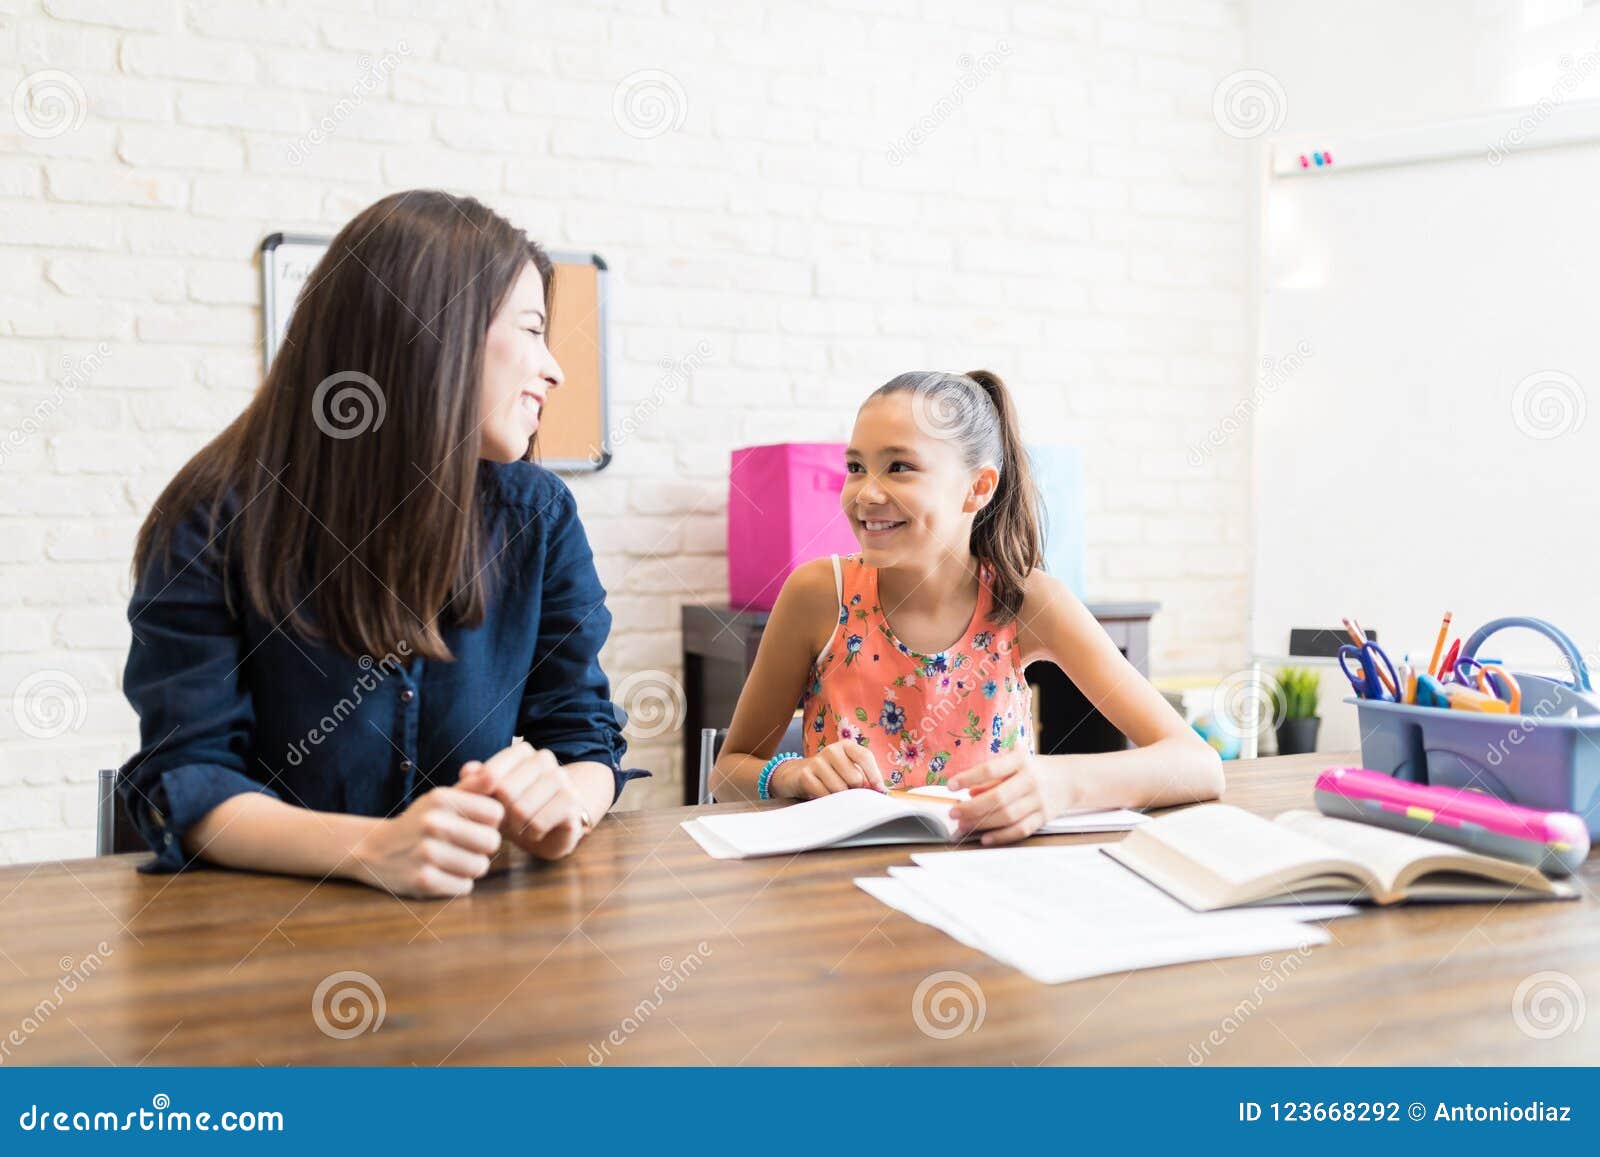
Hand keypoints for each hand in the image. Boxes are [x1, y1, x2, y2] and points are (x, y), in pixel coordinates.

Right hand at [348, 786, 504, 897]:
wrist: (374, 850)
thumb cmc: (420, 822)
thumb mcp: (441, 798)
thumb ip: (472, 786)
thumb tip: (495, 774)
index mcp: (441, 798)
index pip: (496, 812)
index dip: (489, 822)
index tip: (473, 824)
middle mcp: (433, 823)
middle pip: (492, 841)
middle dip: (482, 847)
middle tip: (464, 846)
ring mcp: (426, 853)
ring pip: (480, 867)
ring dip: (470, 868)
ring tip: (451, 860)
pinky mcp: (423, 881)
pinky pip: (465, 887)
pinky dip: (457, 884)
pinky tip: (441, 874)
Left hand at [458, 740, 592, 860]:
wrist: (550, 827)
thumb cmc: (514, 808)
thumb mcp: (490, 796)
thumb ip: (476, 782)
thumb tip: (466, 771)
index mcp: (522, 751)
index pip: (490, 774)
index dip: (484, 798)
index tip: (489, 805)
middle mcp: (544, 758)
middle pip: (505, 791)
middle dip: (501, 813)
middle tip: (507, 819)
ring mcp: (562, 778)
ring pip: (521, 809)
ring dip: (516, 825)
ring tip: (521, 825)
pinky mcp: (573, 801)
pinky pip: (538, 823)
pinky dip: (532, 833)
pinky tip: (536, 831)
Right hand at [771, 740, 886, 798]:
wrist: (796, 775)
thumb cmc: (830, 774)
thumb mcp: (848, 770)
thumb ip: (865, 778)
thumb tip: (883, 791)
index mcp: (846, 746)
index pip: (865, 757)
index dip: (875, 775)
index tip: (880, 791)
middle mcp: (832, 750)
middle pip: (855, 778)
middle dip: (855, 790)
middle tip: (847, 792)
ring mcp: (817, 761)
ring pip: (840, 789)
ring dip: (840, 798)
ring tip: (833, 793)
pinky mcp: (805, 775)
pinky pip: (825, 794)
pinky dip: (827, 801)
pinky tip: (822, 796)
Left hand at [946, 753, 1072, 845]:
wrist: (1070, 779)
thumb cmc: (1034, 769)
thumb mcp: (1015, 763)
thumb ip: (992, 777)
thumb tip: (968, 793)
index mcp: (1020, 761)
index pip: (991, 769)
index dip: (968, 778)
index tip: (950, 785)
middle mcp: (1030, 781)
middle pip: (998, 797)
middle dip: (971, 807)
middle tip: (953, 812)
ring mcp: (1039, 801)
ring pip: (1007, 816)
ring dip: (982, 823)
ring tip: (963, 826)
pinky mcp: (1043, 818)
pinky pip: (1020, 830)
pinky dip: (1001, 836)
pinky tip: (985, 838)